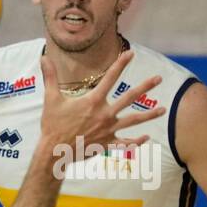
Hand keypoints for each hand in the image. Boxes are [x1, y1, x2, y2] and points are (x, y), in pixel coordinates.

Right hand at [39, 51, 164, 154]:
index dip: (120, 64)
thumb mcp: (51, 99)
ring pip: (133, 120)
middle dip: (145, 87)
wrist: (54, 152)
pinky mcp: (106, 143)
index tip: (130, 54)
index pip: (110, 78)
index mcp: (93, 101)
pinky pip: (125, 143)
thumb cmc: (52, 125)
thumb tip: (43, 58)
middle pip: (129, 98)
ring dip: (149, 115)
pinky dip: (136, 141)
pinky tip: (146, 137)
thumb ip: (50, 77)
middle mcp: (104, 114)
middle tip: (159, 79)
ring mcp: (108, 129)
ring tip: (163, 110)